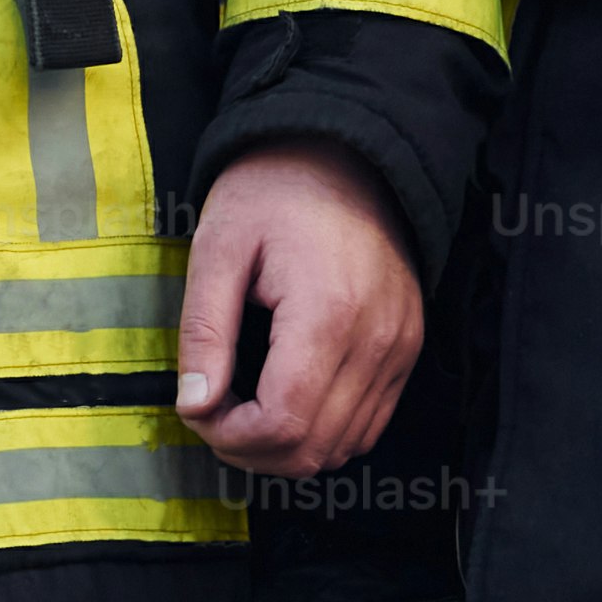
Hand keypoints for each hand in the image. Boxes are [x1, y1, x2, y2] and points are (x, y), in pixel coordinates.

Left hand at [176, 140, 420, 478]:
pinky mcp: (407, 346)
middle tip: (214, 412)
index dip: (228, 436)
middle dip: (251, 449)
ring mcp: (400, 346)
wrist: (345, 152)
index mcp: (327, 313)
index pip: (281, 424)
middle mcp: (377, 340)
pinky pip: (370, 423)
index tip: (198, 406)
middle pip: (313, 449)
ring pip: (344, 446)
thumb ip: (204, 332)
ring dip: (287, 447)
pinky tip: (288, 401)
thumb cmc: (273, 192)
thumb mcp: (218, 248)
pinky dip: (325, 431)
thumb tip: (194, 406)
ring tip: (246, 408)